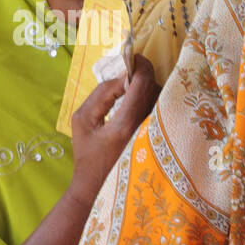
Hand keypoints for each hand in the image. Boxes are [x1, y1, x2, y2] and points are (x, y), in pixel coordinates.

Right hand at [68, 54, 158, 204]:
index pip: (143, 83)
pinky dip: (150, 102)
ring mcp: (155, 136)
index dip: (140, 65)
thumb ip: (102, 94)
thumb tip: (122, 76)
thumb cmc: (87, 154)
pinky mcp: (158, 140)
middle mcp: (146, 129)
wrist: (96, 186)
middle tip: (128, 73)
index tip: (133, 57)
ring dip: (148, 88)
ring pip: (161, 99)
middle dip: (143, 76)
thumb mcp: (83, 119)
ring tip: (130, 91)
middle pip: (156, 88)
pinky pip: (160, 111)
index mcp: (126, 124)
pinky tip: (135, 106)